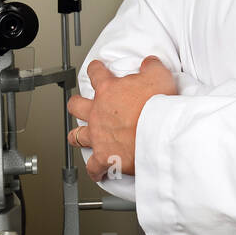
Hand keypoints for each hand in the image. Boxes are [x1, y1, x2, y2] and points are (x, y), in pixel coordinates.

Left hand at [67, 56, 176, 181]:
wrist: (158, 133)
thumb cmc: (157, 106)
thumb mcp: (159, 75)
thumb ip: (151, 67)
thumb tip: (149, 63)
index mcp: (108, 90)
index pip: (96, 73)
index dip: (96, 70)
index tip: (97, 69)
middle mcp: (98, 112)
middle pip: (76, 105)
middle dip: (78, 104)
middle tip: (82, 104)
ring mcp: (98, 135)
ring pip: (77, 135)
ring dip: (78, 136)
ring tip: (80, 137)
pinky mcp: (104, 157)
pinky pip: (93, 166)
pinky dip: (95, 169)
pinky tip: (97, 171)